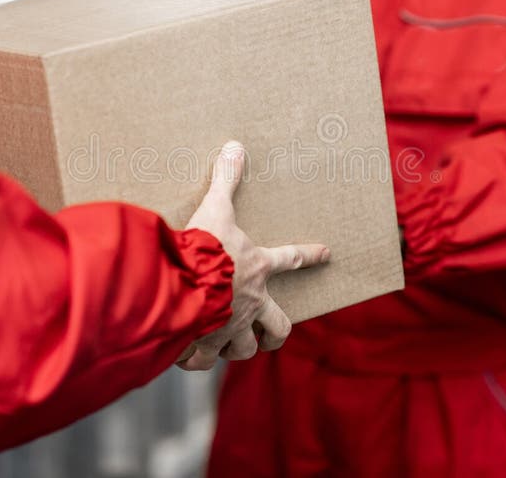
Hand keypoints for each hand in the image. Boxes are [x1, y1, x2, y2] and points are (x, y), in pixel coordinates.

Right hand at [178, 141, 328, 370]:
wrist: (179, 283)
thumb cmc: (202, 247)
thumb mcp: (215, 208)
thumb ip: (226, 180)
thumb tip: (235, 147)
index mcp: (257, 267)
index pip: (291, 258)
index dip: (308, 255)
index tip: (326, 253)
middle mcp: (251, 302)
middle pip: (279, 326)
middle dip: (277, 332)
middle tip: (271, 333)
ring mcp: (230, 327)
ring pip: (246, 348)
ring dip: (240, 347)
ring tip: (227, 344)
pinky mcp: (206, 344)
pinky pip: (204, 359)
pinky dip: (196, 358)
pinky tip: (188, 355)